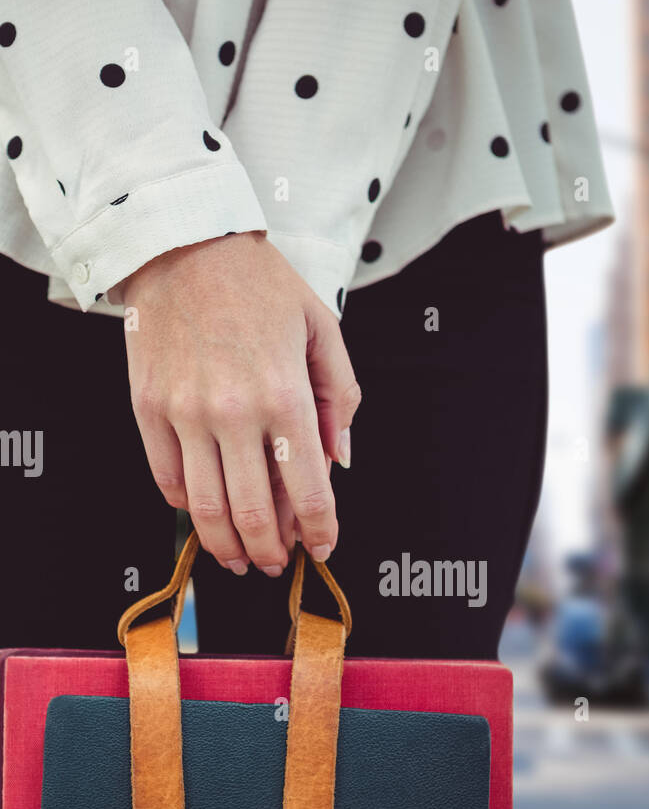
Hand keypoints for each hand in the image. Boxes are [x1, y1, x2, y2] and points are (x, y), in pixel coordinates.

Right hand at [122, 232, 359, 574]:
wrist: (184, 244)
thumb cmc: (260, 285)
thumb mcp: (322, 330)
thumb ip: (339, 398)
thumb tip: (338, 460)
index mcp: (286, 395)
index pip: (309, 490)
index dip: (321, 532)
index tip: (323, 549)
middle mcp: (235, 413)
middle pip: (254, 515)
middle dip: (270, 553)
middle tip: (276, 565)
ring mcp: (185, 413)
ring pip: (206, 509)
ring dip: (226, 546)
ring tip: (238, 559)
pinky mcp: (148, 408)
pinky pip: (167, 478)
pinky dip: (186, 508)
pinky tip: (203, 513)